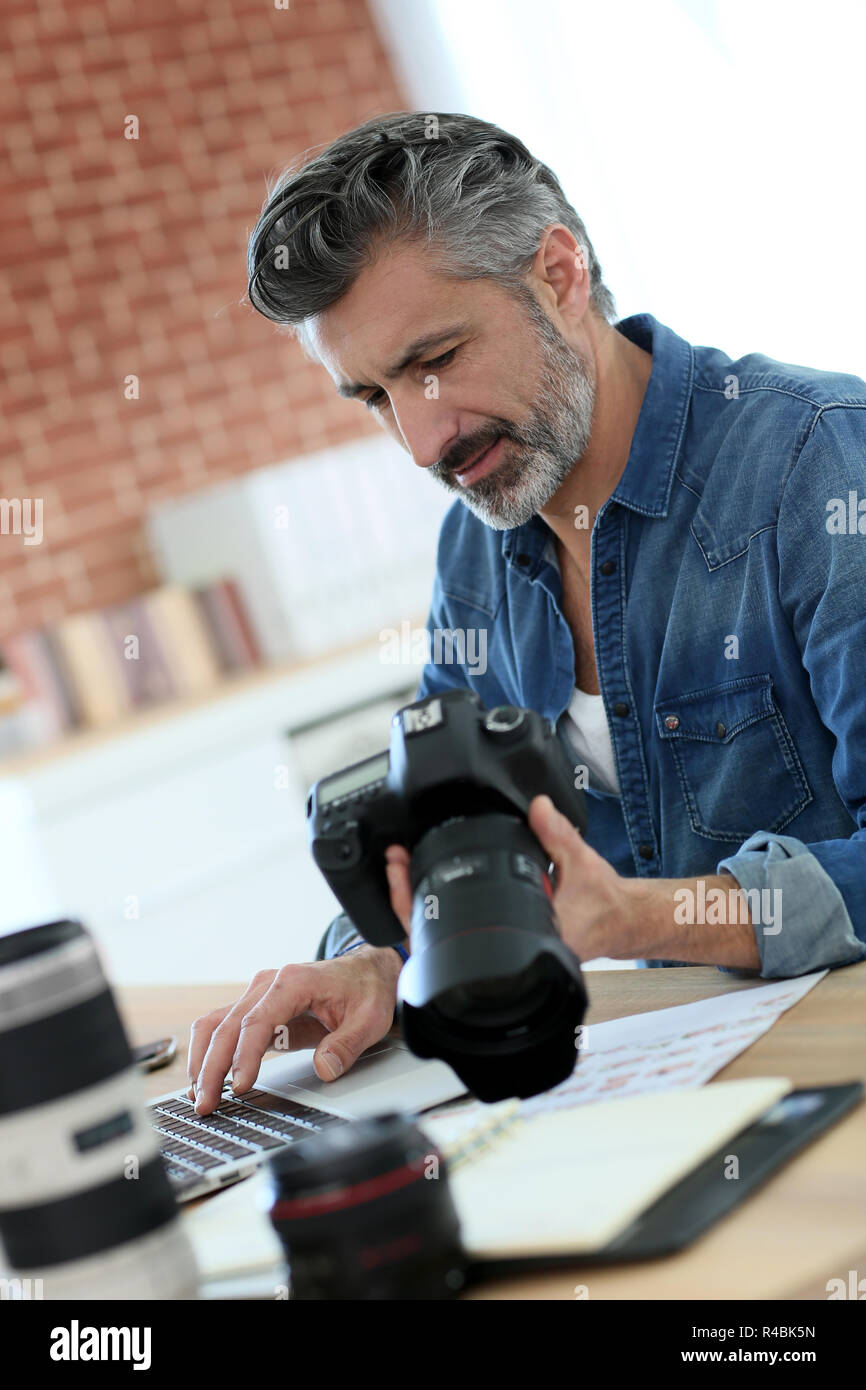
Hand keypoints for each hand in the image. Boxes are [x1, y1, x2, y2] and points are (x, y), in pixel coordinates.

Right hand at [187, 947, 401, 1114]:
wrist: (364, 971)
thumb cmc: (364, 990)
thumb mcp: (369, 1019)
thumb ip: (347, 1044)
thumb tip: (325, 1068)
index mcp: (293, 982)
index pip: (257, 1021)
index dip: (244, 1055)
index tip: (239, 1086)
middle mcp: (267, 984)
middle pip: (227, 1026)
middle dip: (212, 1067)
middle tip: (207, 1104)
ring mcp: (257, 995)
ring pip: (215, 1025)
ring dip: (203, 1061)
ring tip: (198, 1097)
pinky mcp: (255, 1008)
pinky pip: (222, 1028)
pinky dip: (208, 1053)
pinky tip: (204, 1080)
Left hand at [383, 801, 638, 962]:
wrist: (619, 922)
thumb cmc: (604, 902)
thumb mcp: (583, 861)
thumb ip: (558, 832)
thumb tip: (537, 806)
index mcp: (526, 936)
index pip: (457, 931)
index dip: (421, 905)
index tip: (405, 872)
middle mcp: (509, 949)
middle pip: (439, 936)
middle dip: (409, 899)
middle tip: (396, 861)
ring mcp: (503, 949)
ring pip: (446, 937)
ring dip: (422, 904)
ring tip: (402, 868)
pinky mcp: (503, 940)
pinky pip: (462, 930)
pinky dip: (442, 910)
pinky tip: (429, 885)